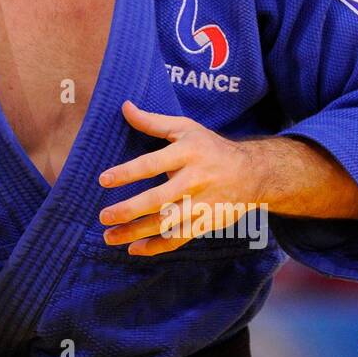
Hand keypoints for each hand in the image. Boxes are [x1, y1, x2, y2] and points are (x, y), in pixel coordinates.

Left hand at [96, 100, 261, 256]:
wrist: (254, 174)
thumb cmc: (211, 147)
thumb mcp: (186, 128)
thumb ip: (153, 121)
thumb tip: (124, 107)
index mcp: (188, 153)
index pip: (152, 164)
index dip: (127, 172)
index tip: (103, 180)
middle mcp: (195, 180)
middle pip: (158, 199)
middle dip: (129, 210)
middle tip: (103, 216)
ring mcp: (202, 204)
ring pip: (167, 223)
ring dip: (136, 232)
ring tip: (109, 237)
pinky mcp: (207, 222)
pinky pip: (180, 238)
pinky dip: (157, 247)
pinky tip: (135, 249)